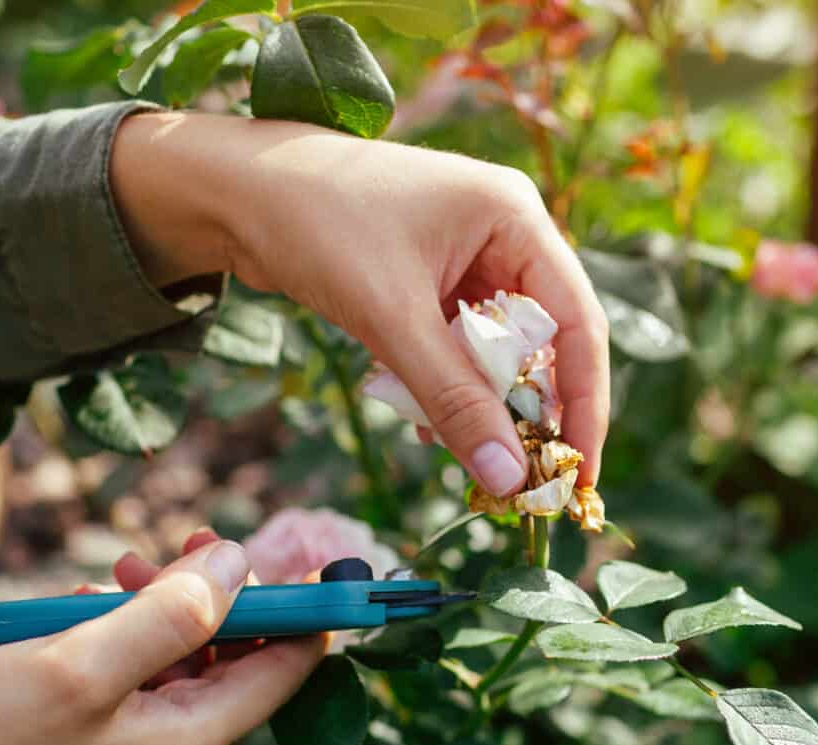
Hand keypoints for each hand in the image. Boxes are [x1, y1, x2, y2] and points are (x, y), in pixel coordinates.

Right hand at [0, 537, 323, 744]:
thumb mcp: (82, 665)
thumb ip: (172, 615)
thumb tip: (240, 564)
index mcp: (189, 740)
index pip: (285, 672)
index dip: (307, 614)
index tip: (316, 560)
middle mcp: (176, 744)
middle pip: (238, 653)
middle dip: (219, 593)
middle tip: (190, 540)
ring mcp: (140, 736)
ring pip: (186, 649)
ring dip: (166, 601)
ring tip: (125, 568)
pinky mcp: (105, 724)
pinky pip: (142, 663)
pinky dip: (128, 624)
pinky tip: (90, 601)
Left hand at [109, 113, 609, 494]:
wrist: (233, 192)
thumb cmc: (317, 226)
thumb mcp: (393, 319)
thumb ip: (454, 400)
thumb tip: (509, 479)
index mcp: (514, 218)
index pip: (576, 324)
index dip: (584, 404)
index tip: (579, 471)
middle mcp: (502, 235)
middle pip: (542, 343)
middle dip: (529, 412)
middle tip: (523, 479)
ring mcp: (466, 260)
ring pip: (496, 354)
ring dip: (481, 406)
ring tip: (465, 454)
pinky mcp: (430, 284)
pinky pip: (458, 351)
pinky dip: (447, 389)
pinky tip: (426, 422)